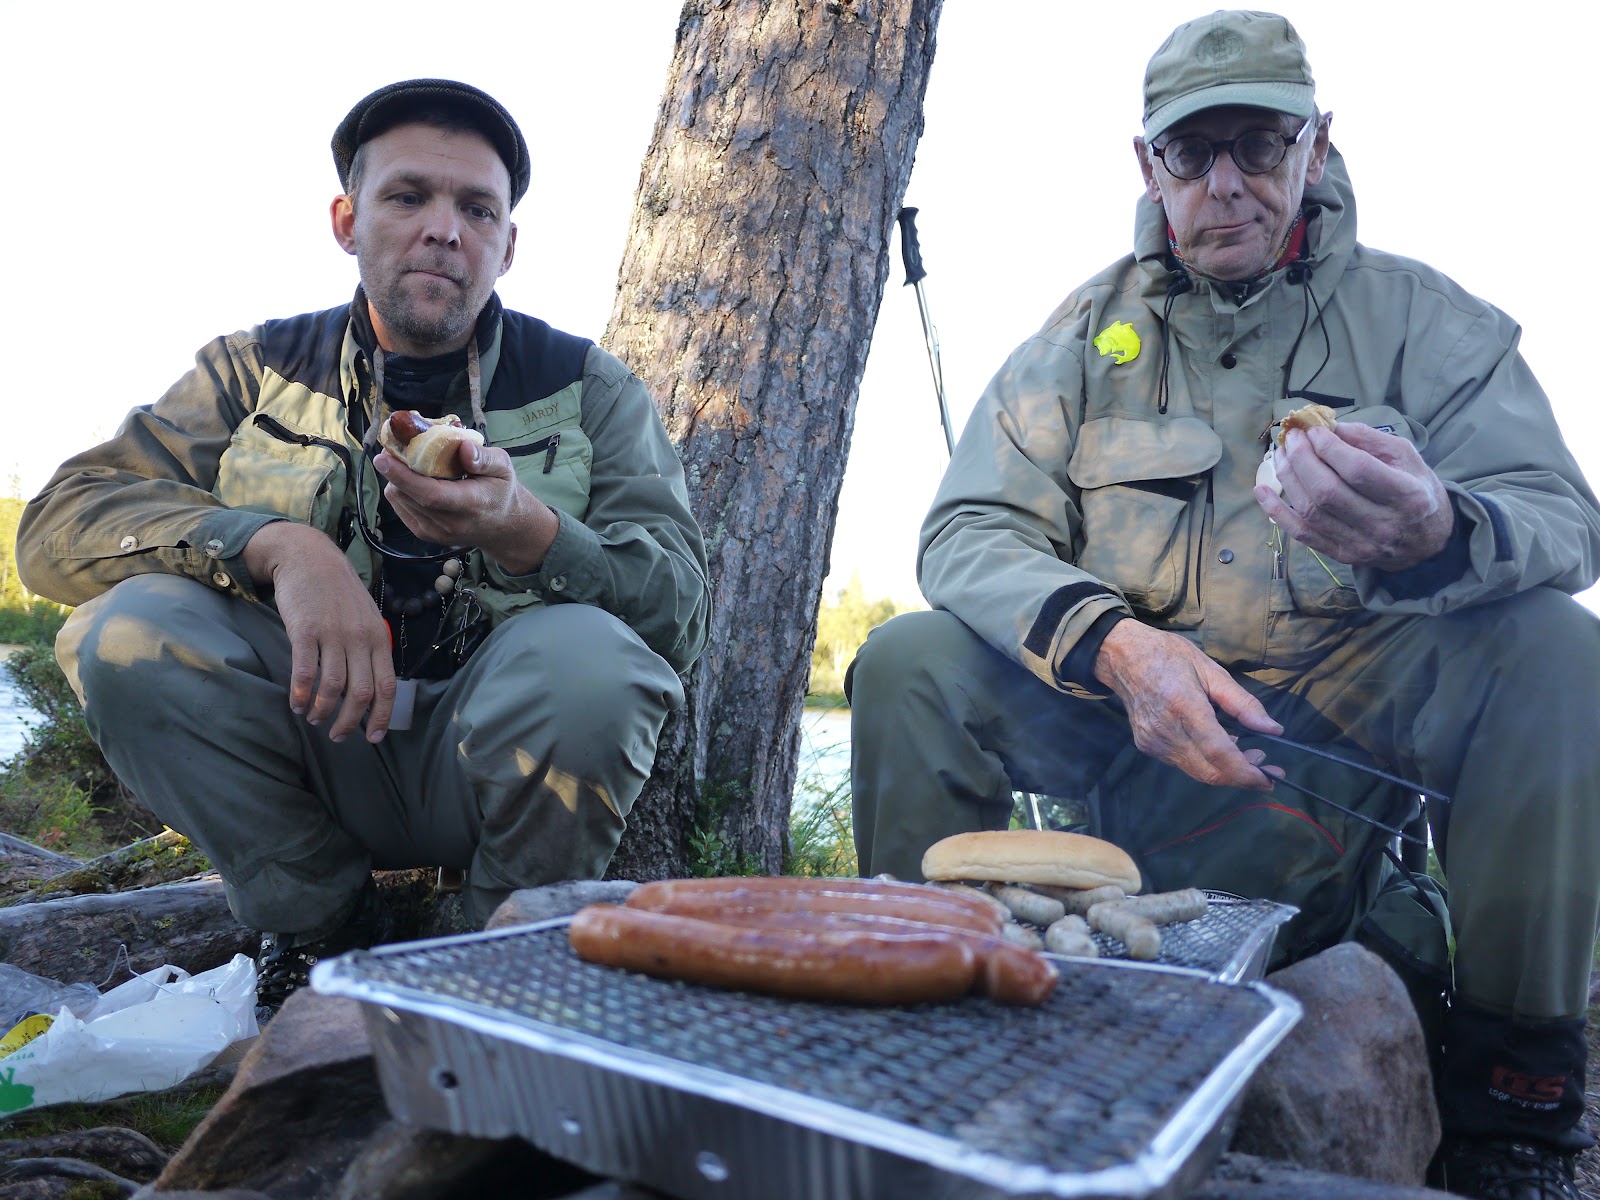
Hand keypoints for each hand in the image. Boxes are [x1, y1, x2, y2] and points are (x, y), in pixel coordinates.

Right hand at [242, 523, 395, 742]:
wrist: (308, 557)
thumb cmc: (337, 593)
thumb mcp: (365, 617)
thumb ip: (371, 648)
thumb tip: (373, 686)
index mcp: (378, 638)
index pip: (387, 686)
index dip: (382, 717)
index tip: (373, 737)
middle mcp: (359, 638)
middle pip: (361, 693)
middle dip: (350, 722)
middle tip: (338, 735)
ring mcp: (332, 634)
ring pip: (333, 687)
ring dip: (322, 711)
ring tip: (313, 719)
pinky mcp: (305, 630)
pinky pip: (304, 672)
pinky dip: (300, 694)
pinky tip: (295, 704)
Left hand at [374, 440, 558, 574]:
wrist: (504, 526)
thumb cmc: (501, 490)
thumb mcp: (503, 467)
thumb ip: (484, 458)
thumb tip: (462, 446)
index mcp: (471, 505)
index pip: (431, 495)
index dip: (404, 477)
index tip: (383, 458)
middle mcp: (451, 523)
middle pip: (410, 496)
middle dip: (394, 471)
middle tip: (392, 448)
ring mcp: (436, 533)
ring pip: (401, 500)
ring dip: (396, 479)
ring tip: (407, 462)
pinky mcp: (425, 535)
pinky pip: (401, 508)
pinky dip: (400, 489)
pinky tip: (411, 479)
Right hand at [1093, 621, 1282, 788]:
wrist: (1122, 657)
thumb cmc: (1169, 656)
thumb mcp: (1211, 670)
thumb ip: (1242, 703)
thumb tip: (1273, 729)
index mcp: (1185, 706)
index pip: (1219, 753)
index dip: (1246, 772)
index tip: (1270, 779)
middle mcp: (1166, 731)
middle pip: (1210, 772)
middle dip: (1242, 777)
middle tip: (1266, 766)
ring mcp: (1153, 742)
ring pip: (1197, 771)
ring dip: (1225, 770)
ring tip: (1247, 754)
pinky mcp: (1147, 746)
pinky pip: (1183, 763)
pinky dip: (1206, 762)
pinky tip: (1218, 746)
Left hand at [1254, 423, 1453, 571]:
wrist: (1427, 543)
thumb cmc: (1416, 490)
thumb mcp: (1406, 458)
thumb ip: (1370, 440)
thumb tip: (1329, 427)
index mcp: (1407, 496)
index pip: (1358, 470)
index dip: (1329, 448)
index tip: (1314, 430)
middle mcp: (1383, 524)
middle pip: (1328, 492)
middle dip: (1302, 460)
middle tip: (1292, 438)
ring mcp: (1360, 544)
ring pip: (1311, 512)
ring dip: (1288, 479)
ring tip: (1279, 455)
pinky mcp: (1341, 555)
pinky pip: (1302, 534)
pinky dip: (1277, 512)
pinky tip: (1261, 490)